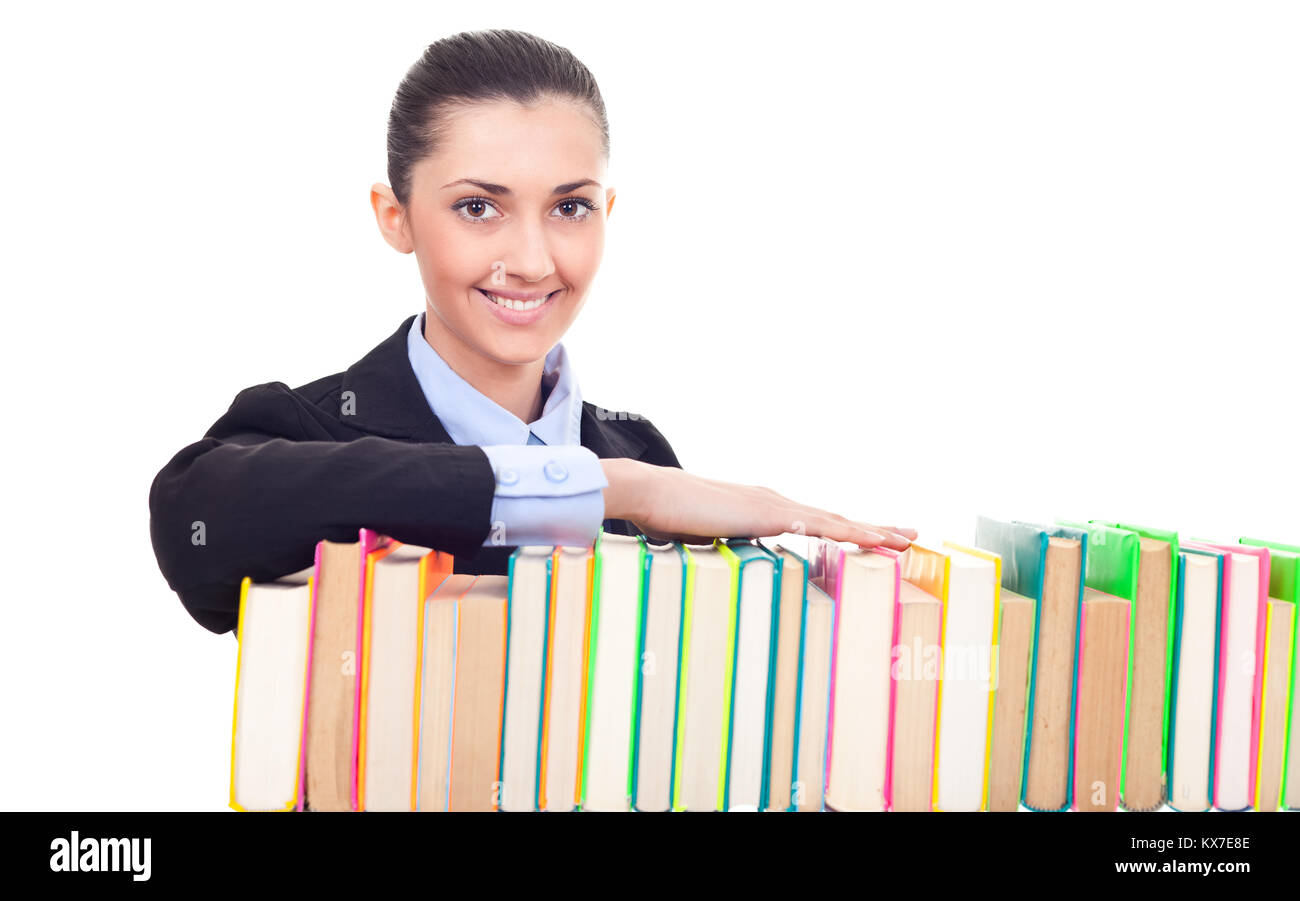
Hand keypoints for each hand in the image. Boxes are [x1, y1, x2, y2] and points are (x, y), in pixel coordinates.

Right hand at [600, 459, 914, 549]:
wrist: (650, 493)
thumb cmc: (667, 516)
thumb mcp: (703, 536)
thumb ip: (721, 546)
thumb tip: (722, 562)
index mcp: (762, 507)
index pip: (813, 521)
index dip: (845, 529)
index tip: (871, 538)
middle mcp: (775, 501)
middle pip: (834, 517)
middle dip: (872, 527)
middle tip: (907, 534)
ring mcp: (776, 504)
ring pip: (837, 520)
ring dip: (873, 530)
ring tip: (905, 538)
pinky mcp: (771, 513)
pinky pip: (823, 526)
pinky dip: (853, 533)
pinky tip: (876, 541)